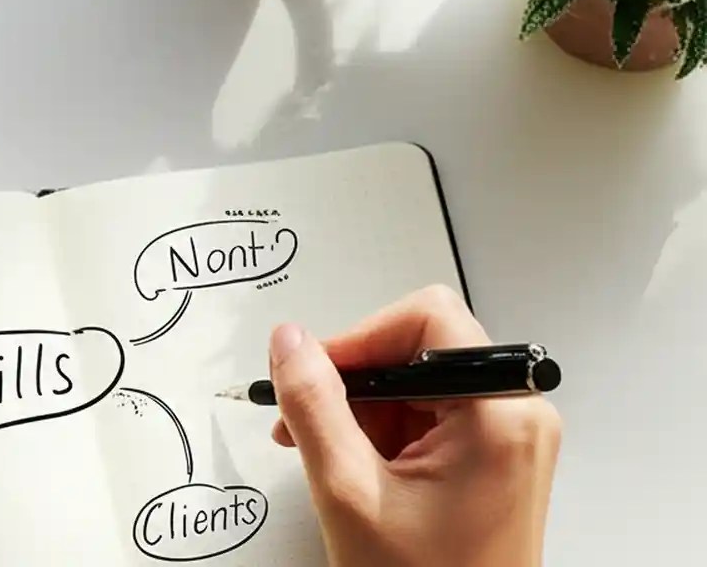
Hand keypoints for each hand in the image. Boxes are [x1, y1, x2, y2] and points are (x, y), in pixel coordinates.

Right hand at [269, 285, 560, 566]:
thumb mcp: (349, 492)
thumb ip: (314, 406)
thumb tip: (289, 344)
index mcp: (500, 415)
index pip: (428, 316)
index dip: (361, 336)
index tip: (316, 368)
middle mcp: (518, 415)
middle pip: (421, 346)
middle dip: (354, 380)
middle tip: (306, 416)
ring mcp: (509, 437)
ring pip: (418, 381)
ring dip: (362, 410)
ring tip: (328, 455)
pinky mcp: (495, 456)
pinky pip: (429, 413)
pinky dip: (383, 431)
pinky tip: (355, 466)